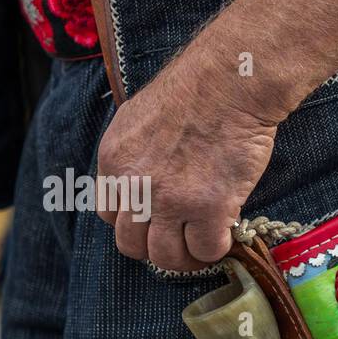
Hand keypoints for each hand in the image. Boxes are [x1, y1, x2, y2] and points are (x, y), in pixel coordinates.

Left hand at [96, 58, 277, 272]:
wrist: (228, 81)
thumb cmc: (193, 90)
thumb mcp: (137, 118)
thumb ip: (132, 156)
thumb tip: (139, 184)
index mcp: (114, 162)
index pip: (108, 214)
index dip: (133, 221)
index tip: (153, 218)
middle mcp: (134, 185)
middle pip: (130, 244)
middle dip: (154, 246)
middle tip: (177, 238)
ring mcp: (169, 200)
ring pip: (165, 257)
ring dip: (184, 257)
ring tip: (201, 244)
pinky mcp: (207, 208)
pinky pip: (204, 250)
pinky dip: (215, 249)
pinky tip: (224, 234)